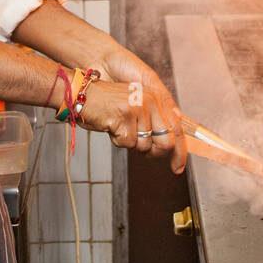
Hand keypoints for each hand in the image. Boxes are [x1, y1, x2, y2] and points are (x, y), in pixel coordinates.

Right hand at [86, 48, 185, 174]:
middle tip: (144, 152)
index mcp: (156, 97)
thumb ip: (154, 121)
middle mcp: (151, 100)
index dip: (180, 152)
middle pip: (166, 142)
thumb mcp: (136, 108)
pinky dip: (118, 141)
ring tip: (119, 128)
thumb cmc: (107, 104)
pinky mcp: (125, 115)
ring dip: (130, 143)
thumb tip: (170, 143)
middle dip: (155, 153)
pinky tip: (111, 127)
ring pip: (144, 145)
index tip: (178, 168)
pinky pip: (128, 143)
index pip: (177, 128)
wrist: (82, 95)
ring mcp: (139, 107)